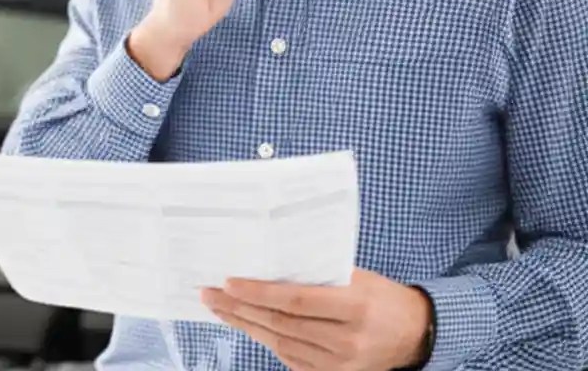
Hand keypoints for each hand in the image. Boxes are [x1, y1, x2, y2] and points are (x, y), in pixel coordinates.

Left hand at [200, 269, 432, 370]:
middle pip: (281, 323)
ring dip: (245, 324)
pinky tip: (246, 325)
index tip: (228, 282)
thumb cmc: (382, 296)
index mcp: (355, 308)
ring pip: (280, 342)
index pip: (295, 300)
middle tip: (210, 293)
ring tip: (219, 307)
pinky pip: (290, 357)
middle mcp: (347, 340)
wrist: (415, 333)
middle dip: (240, 308)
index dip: (258, 293)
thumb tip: (268, 265)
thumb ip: (318, 274)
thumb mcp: (357, 277)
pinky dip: (265, 339)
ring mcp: (340, 363)